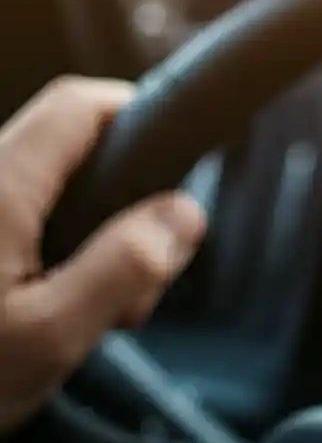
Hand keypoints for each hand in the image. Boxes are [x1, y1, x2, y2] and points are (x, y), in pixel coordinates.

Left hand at [0, 77, 205, 430]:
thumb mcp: (48, 335)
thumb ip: (124, 267)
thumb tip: (184, 212)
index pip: (77, 107)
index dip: (135, 112)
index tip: (176, 154)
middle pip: (64, 150)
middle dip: (120, 201)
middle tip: (138, 277)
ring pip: (40, 191)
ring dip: (85, 235)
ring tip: (95, 310)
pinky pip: (12, 221)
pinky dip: (47, 252)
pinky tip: (50, 311)